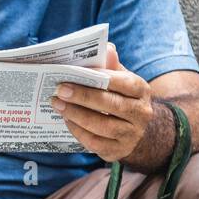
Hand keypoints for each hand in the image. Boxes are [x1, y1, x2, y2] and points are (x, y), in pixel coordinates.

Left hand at [50, 42, 152, 161]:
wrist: (134, 129)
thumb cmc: (120, 97)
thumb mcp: (119, 79)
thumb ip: (110, 65)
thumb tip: (106, 48)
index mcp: (141, 91)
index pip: (125, 83)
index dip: (101, 78)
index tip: (76, 74)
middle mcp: (141, 114)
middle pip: (111, 105)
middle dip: (83, 96)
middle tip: (59, 90)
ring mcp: (131, 134)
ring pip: (101, 125)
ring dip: (76, 114)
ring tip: (57, 104)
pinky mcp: (118, 151)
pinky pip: (95, 142)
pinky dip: (77, 131)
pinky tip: (66, 120)